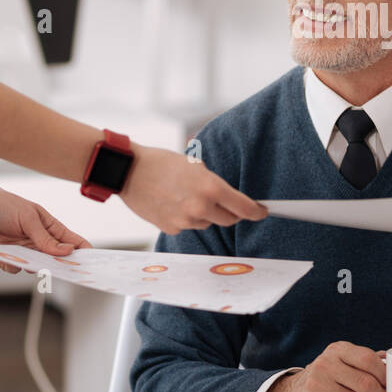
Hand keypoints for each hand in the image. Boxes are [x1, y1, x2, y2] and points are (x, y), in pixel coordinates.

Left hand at [0, 184, 89, 273]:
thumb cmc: (5, 206)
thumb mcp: (29, 218)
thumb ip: (46, 238)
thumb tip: (67, 251)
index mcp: (50, 229)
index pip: (72, 242)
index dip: (83, 252)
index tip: (91, 262)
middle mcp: (39, 243)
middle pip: (56, 260)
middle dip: (59, 265)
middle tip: (62, 270)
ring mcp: (23, 252)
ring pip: (35, 268)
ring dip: (32, 265)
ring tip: (29, 259)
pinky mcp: (6, 259)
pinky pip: (14, 269)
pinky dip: (9, 264)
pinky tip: (3, 253)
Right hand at [118, 143, 267, 234]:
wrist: (129, 171)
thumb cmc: (162, 163)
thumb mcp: (195, 166)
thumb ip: (214, 183)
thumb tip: (229, 196)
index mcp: (211, 188)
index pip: (244, 207)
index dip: (256, 211)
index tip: (262, 212)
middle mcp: (201, 207)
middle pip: (229, 220)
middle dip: (232, 213)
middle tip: (227, 203)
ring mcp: (185, 221)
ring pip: (207, 222)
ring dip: (206, 214)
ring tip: (187, 196)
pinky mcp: (172, 228)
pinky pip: (189, 226)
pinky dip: (187, 218)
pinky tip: (174, 203)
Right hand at [261, 342, 387, 391]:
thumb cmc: (324, 380)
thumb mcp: (342, 362)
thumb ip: (364, 360)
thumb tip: (389, 360)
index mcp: (336, 350)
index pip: (368, 359)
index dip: (385, 375)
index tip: (391, 386)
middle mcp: (324, 364)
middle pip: (365, 383)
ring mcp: (316, 386)